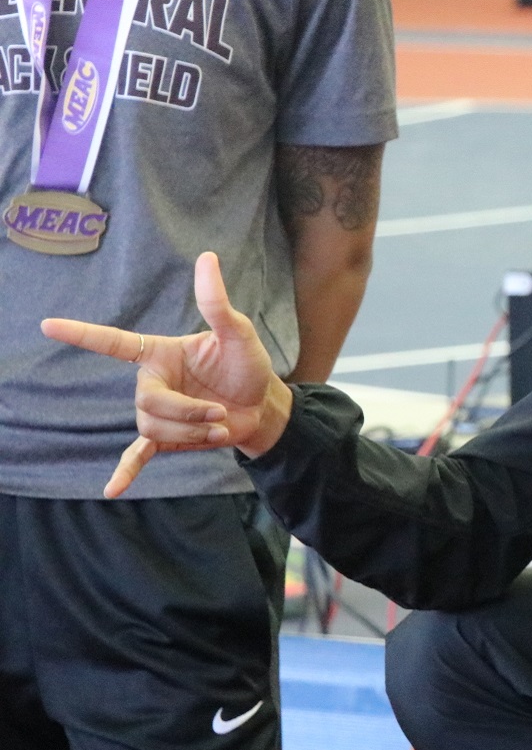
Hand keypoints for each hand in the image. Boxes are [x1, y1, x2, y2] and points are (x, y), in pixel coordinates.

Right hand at [41, 252, 292, 497]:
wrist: (263, 408)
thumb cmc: (247, 367)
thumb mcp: (238, 335)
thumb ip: (217, 303)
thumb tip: (208, 259)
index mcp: (160, 355)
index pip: (114, 343)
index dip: (82, 334)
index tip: (48, 326)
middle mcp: (152, 383)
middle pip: (147, 404)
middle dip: (186, 414)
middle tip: (220, 412)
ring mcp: (156, 413)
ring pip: (154, 429)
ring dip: (192, 432)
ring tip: (219, 425)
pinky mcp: (167, 439)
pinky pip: (138, 455)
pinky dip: (126, 471)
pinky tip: (111, 490)